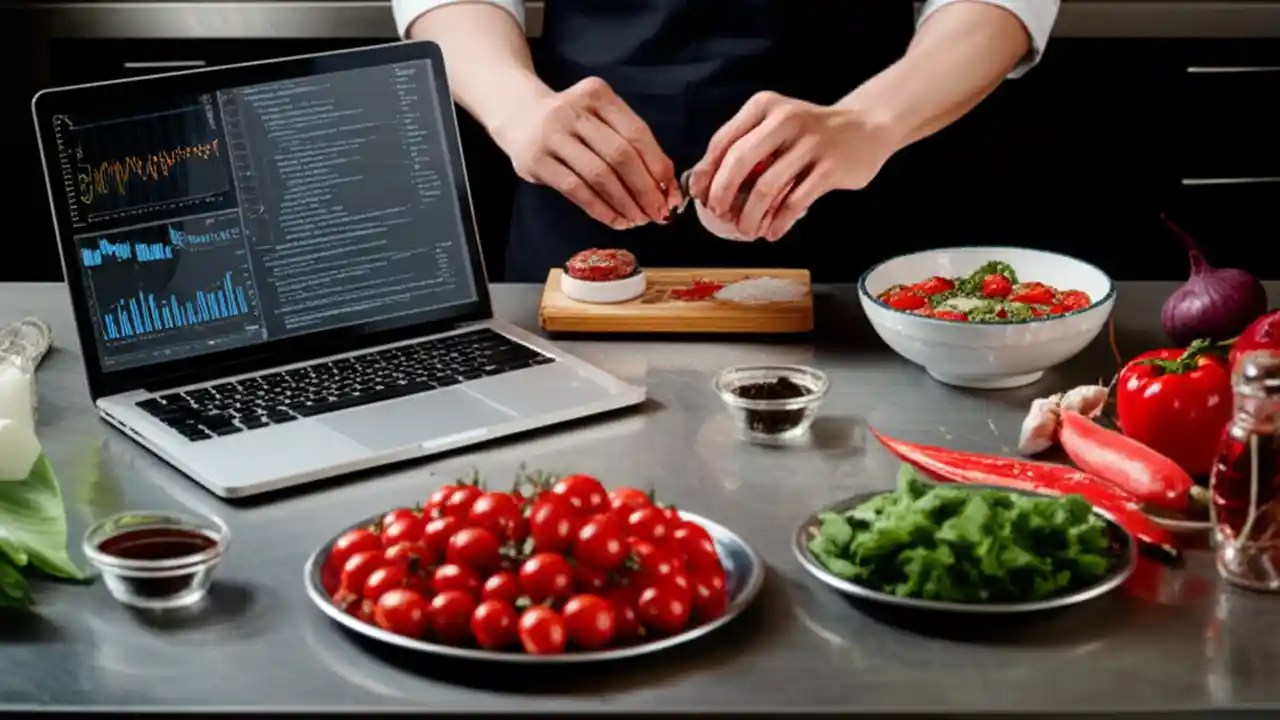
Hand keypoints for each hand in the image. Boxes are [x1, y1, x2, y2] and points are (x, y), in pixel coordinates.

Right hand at [491, 76, 682, 229]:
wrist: (516, 112)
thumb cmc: (571, 121)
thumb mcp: (598, 116)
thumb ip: (629, 142)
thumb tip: (666, 187)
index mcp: (598, 94)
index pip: (637, 133)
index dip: (658, 166)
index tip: (671, 193)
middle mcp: (574, 110)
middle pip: (620, 155)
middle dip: (645, 189)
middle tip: (658, 213)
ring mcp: (552, 134)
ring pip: (599, 175)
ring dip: (624, 202)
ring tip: (638, 220)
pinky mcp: (536, 160)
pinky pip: (575, 189)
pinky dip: (600, 208)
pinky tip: (615, 220)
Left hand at [687, 91, 900, 241]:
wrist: (865, 128)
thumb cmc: (809, 134)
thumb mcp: (774, 128)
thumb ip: (743, 149)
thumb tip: (704, 185)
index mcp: (764, 107)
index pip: (723, 141)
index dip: (706, 173)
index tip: (700, 196)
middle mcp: (785, 119)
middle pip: (740, 162)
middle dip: (723, 195)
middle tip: (720, 215)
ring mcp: (810, 143)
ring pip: (766, 187)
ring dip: (750, 215)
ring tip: (747, 230)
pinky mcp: (830, 167)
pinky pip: (795, 201)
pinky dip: (779, 222)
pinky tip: (772, 231)